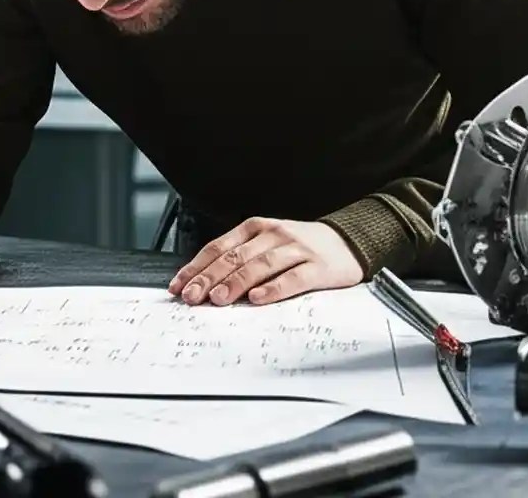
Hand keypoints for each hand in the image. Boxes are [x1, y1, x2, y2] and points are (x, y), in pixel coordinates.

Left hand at [168, 217, 362, 305]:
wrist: (349, 241)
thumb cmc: (299, 248)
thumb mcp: (266, 244)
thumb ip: (240, 260)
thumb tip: (203, 285)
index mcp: (255, 228)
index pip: (218, 248)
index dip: (195, 268)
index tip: (178, 287)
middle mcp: (273, 234)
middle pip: (234, 257)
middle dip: (208, 278)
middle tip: (191, 297)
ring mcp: (296, 249)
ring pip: (259, 265)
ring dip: (235, 283)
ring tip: (217, 299)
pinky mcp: (318, 267)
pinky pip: (293, 278)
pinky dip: (273, 289)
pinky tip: (257, 299)